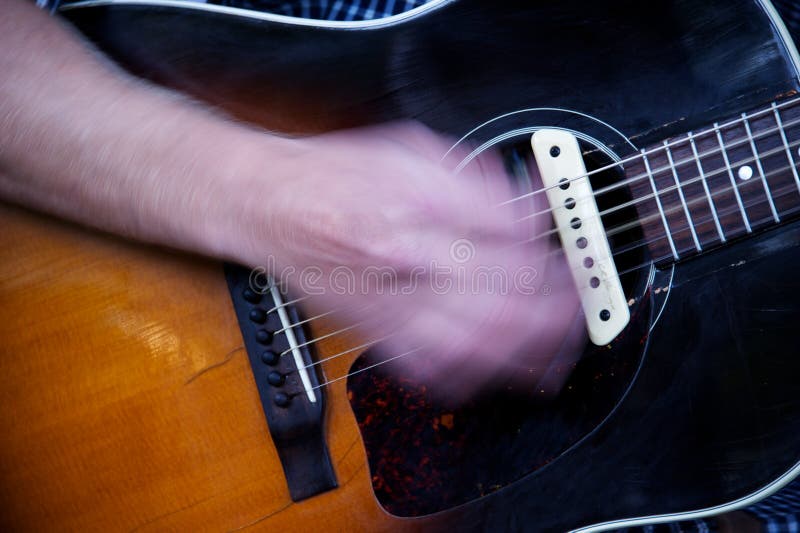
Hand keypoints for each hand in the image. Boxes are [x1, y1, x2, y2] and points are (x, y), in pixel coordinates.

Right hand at [228, 122, 583, 399]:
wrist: (272, 205)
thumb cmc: (338, 176)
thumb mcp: (410, 150)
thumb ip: (473, 182)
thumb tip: (526, 215)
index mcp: (413, 208)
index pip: (501, 248)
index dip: (547, 266)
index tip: (568, 267)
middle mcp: (399, 262)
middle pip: (491, 306)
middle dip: (547, 319)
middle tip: (574, 315)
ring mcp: (384, 304)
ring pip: (463, 348)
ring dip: (517, 356)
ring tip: (551, 354)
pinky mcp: (371, 331)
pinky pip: (425, 368)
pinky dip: (468, 376)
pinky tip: (494, 371)